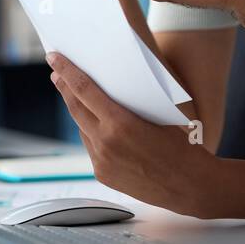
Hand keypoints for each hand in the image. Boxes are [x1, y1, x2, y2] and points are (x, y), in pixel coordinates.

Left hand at [48, 51, 223, 217]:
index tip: (55, 58)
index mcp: (121, 123)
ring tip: (79, 99)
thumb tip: (109, 91)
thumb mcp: (158, 116)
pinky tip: (100, 128)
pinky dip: (94, 134)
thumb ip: (130, 106)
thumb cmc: (181, 146)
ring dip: (81, 112)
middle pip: (76, 108)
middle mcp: (105, 142)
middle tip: (57, 74)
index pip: (85, 90)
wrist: (189, 185)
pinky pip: (92, 148)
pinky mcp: (102, 175)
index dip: (67, 71)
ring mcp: (101, 161)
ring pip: (83, 129)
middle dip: (65, 89)